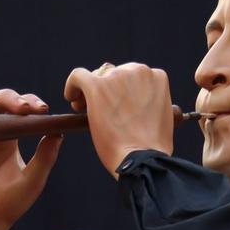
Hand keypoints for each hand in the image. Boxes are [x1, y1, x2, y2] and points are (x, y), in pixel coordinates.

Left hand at [61, 61, 176, 177]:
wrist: (141, 158)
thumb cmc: (150, 146)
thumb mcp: (158, 116)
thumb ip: (146, 101)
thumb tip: (129, 100)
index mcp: (156, 76)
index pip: (131, 75)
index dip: (120, 90)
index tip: (115, 106)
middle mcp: (139, 70)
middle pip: (113, 73)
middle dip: (105, 89)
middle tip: (98, 111)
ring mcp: (118, 76)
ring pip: (96, 75)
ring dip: (89, 92)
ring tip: (85, 111)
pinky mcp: (97, 86)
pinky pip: (77, 76)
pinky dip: (72, 86)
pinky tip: (71, 98)